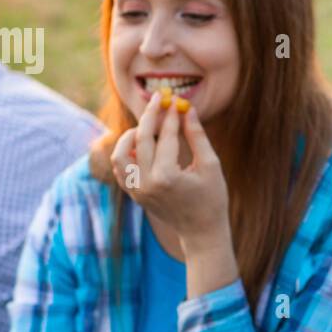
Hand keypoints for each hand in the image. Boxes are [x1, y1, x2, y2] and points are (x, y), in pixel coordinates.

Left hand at [109, 91, 232, 257]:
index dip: (171, 115)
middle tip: (158, 99)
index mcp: (168, 176)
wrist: (201, 232)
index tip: (175, 100)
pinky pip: (120, 170)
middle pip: (141, 139)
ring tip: (146, 127)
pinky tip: (139, 145)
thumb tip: (187, 109)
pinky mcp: (134, 195)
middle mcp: (147, 183)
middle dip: (151, 115)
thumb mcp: (210, 165)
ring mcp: (137, 191)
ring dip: (130, 135)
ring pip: (120, 154)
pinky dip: (125, 154)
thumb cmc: (212, 198)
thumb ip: (197, 136)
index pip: (166, 136)